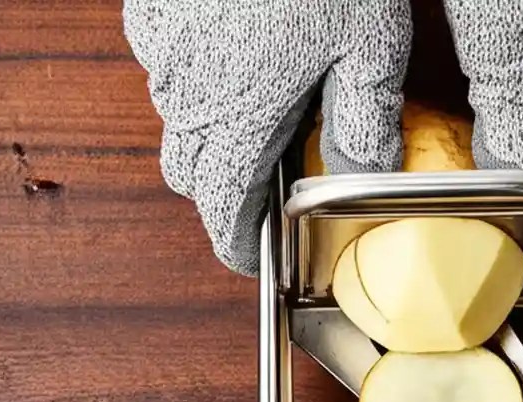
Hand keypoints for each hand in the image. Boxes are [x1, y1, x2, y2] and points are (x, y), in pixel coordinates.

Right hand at [124, 0, 410, 274]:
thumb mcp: (370, 44)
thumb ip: (364, 121)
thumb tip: (363, 182)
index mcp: (240, 114)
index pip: (222, 211)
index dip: (240, 246)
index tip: (258, 257)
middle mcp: (187, 90)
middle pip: (192, 173)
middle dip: (226, 192)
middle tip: (272, 186)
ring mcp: (161, 50)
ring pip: (178, 122)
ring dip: (213, 135)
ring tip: (264, 113)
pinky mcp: (152, 13)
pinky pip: (167, 69)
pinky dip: (197, 81)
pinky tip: (240, 55)